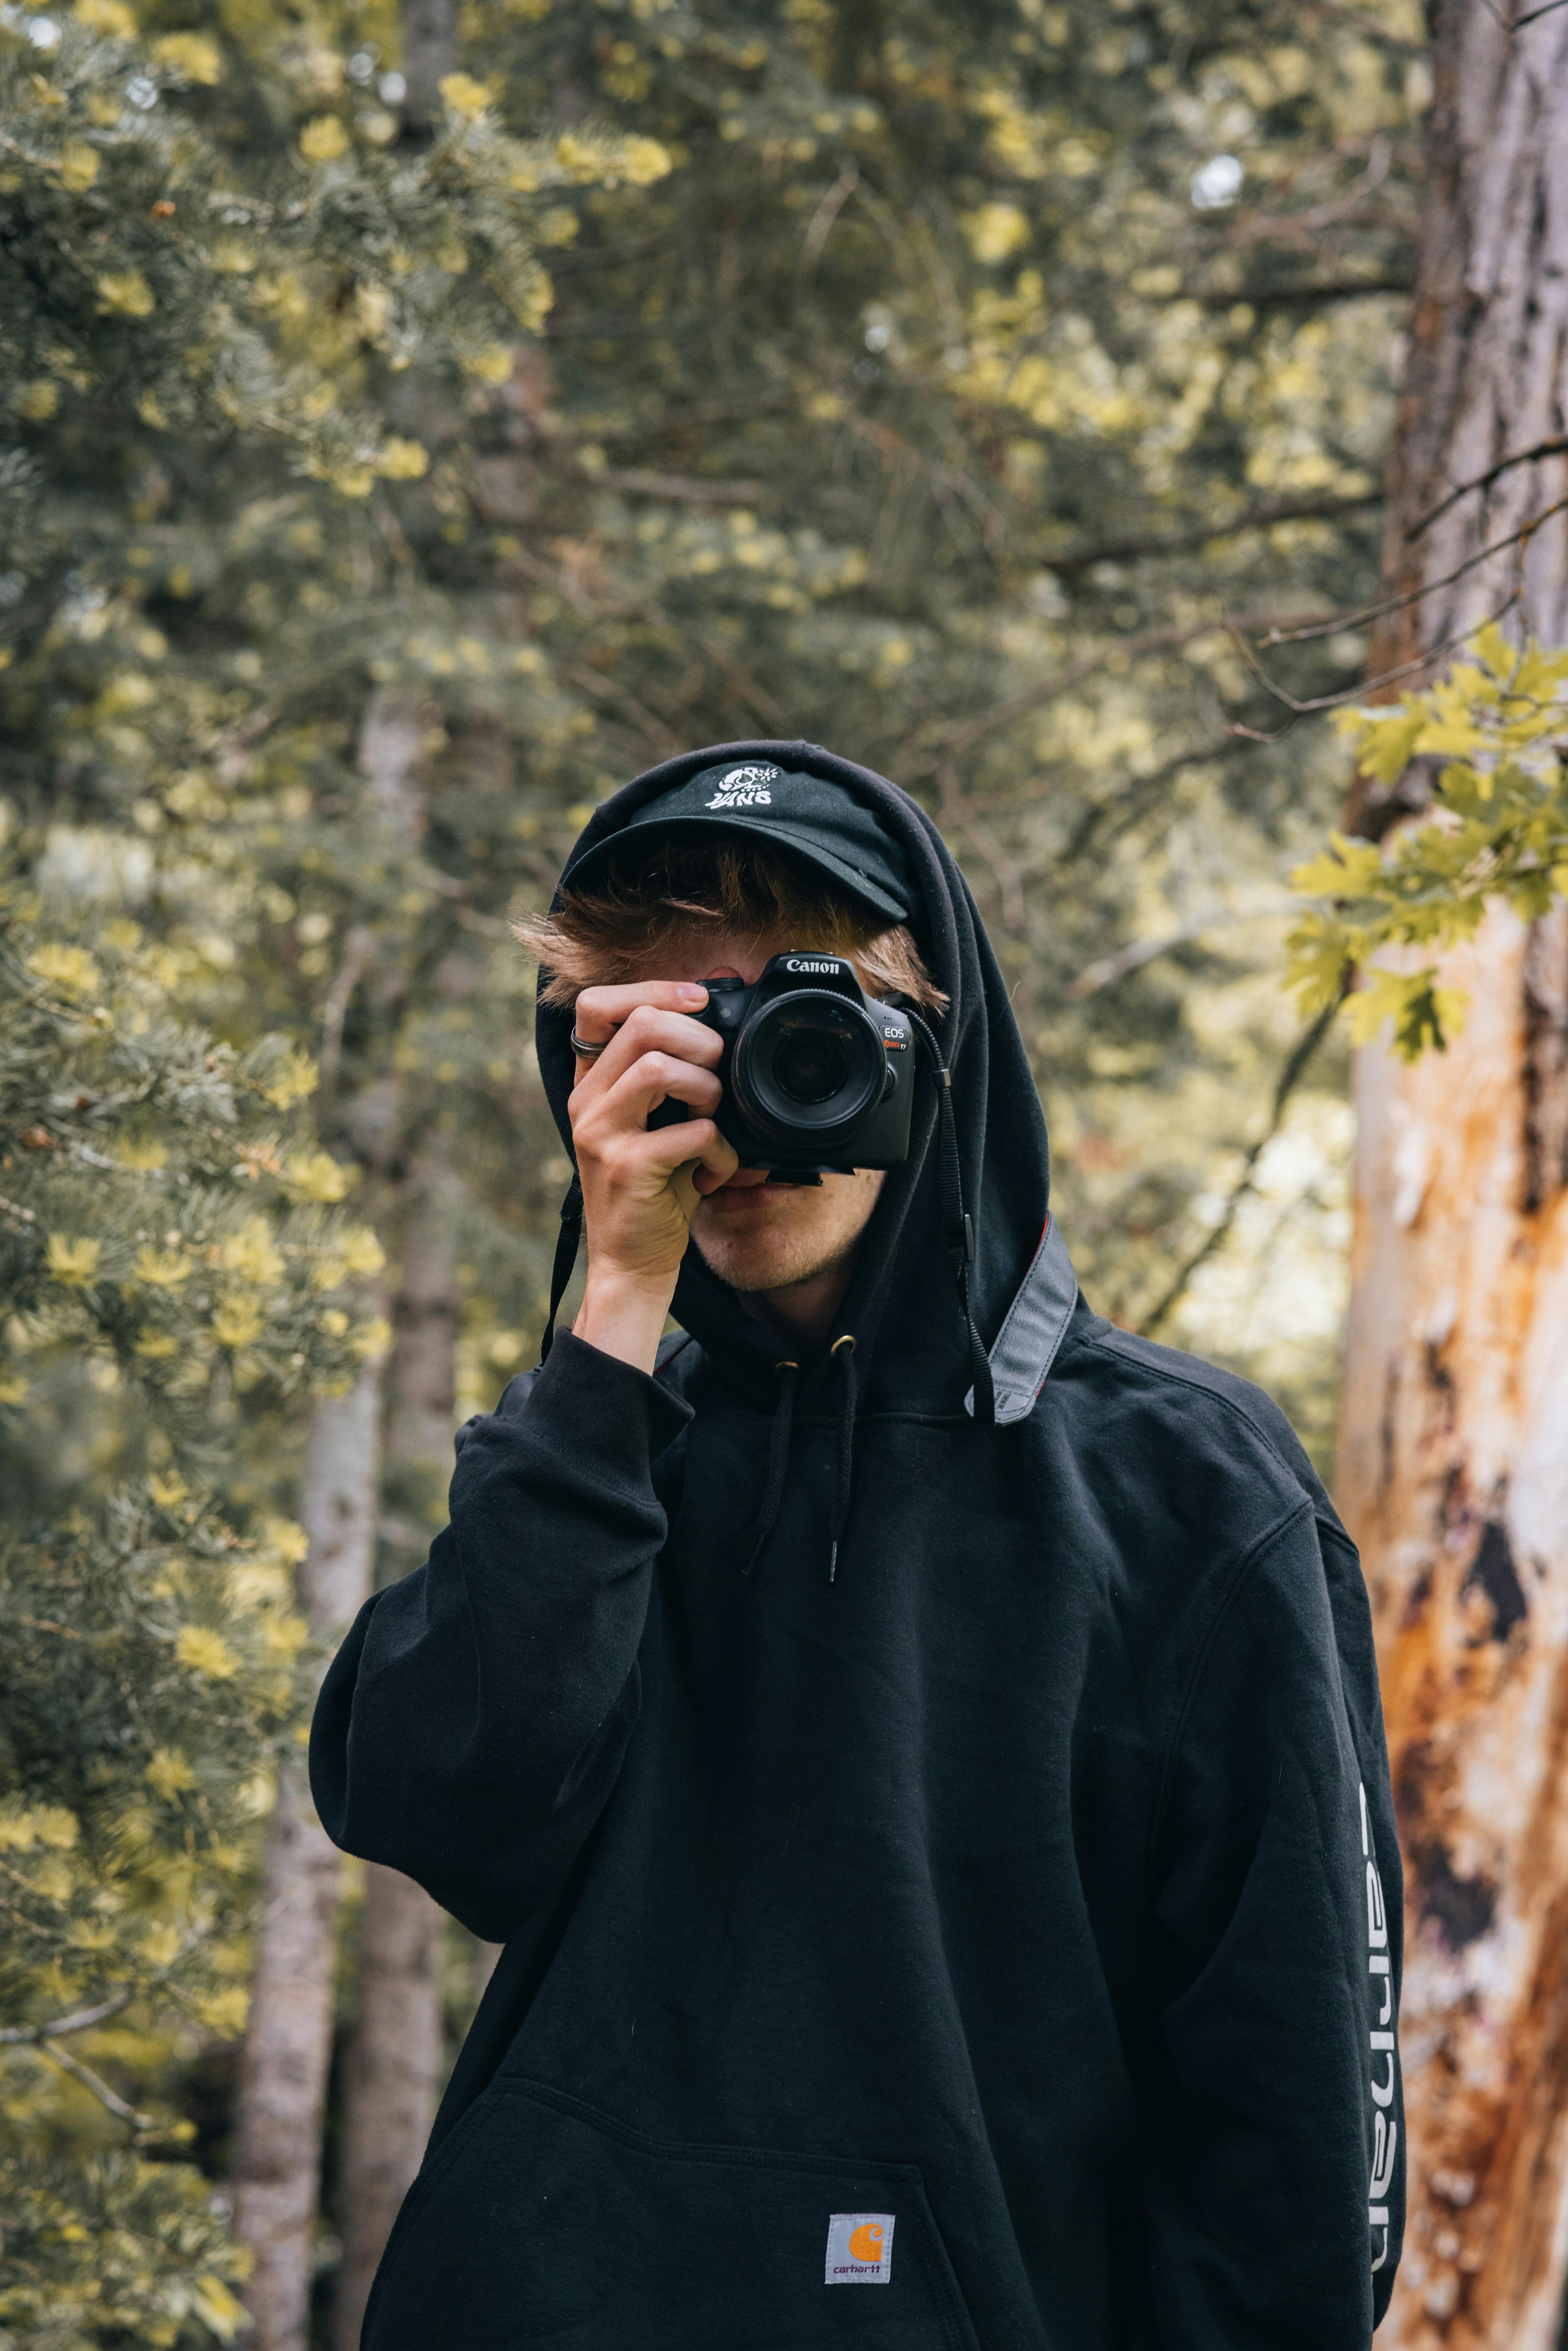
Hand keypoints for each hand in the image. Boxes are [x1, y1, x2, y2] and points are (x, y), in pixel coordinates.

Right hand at [566, 982, 739, 1373]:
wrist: (633, 1263)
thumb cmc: (655, 1190)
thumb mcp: (660, 1122)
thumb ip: (677, 1071)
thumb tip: (719, 1005)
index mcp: (592, 1084)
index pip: (598, 1004)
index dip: (654, 989)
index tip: (700, 1000)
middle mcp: (587, 1102)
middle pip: (640, 1024)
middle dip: (698, 1038)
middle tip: (719, 1073)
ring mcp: (600, 1133)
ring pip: (658, 1067)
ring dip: (707, 1088)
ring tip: (715, 1119)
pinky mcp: (626, 1168)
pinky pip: (689, 1131)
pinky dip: (720, 1148)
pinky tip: (717, 1169)